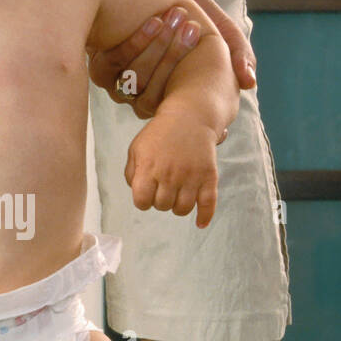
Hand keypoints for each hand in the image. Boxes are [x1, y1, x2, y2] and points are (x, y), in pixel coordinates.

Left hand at [89, 0, 256, 118]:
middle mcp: (148, 102)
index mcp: (176, 101)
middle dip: (174, 59)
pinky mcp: (104, 70)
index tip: (210, 72)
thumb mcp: (222, 34)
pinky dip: (134, 42)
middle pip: (153, 98)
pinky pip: (111, 65)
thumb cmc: (196, 17)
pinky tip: (153, 20)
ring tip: (173, 19)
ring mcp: (124, 89)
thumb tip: (250, 83)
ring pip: (132, 83)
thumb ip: (238, 55)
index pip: (181, 123)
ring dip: (154, 50)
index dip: (193, 107)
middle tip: (192, 28)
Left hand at [124, 110, 218, 228]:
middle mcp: (170, 175)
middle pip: (162, 206)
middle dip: (160, 201)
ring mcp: (191, 176)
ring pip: (182, 209)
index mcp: (149, 168)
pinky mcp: (208, 176)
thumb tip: (137, 193)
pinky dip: (205, 216)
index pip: (141, 202)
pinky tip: (200, 223)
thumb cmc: (160, 134)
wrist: (189, 117)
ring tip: (177, 194)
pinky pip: (208, 204)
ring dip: (177, 206)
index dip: (142, 200)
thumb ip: (131, 173)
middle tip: (164, 187)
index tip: (146, 193)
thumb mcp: (136, 148)